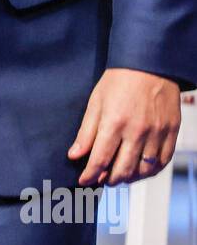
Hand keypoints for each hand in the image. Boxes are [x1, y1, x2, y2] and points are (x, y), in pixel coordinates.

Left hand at [67, 68, 180, 185]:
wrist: (150, 64)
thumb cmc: (120, 80)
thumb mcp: (96, 102)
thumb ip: (86, 132)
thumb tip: (74, 155)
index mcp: (115, 122)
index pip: (100, 160)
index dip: (89, 175)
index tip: (84, 180)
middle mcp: (137, 131)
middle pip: (122, 170)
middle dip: (108, 180)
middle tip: (102, 179)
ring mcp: (157, 132)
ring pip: (143, 170)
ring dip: (129, 178)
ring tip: (119, 175)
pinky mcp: (171, 131)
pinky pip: (163, 162)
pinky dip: (150, 171)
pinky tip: (140, 170)